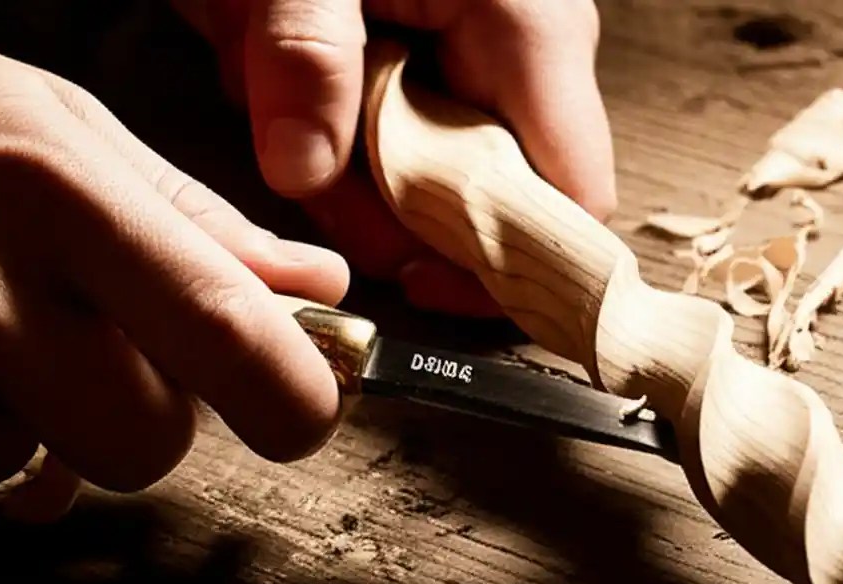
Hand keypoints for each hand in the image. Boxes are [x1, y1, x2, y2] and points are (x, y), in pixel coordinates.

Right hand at [0, 34, 350, 516]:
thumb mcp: (62, 129)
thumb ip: (194, 219)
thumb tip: (315, 286)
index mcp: (66, 198)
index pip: (224, 330)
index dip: (292, 396)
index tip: (307, 409)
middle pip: (147, 442)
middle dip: (151, 418)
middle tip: (110, 352)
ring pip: (47, 469)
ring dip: (49, 423)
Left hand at [170, 0, 616, 316]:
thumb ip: (307, 54)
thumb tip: (303, 168)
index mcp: (534, 37)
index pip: (571, 202)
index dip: (509, 268)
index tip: (419, 286)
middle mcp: (518, 66)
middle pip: (475, 204)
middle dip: (371, 197)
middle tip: (294, 139)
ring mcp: (470, 68)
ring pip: (411, 180)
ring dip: (326, 150)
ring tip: (270, 57)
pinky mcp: (420, 67)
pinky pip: (374, 141)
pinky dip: (312, 119)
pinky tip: (274, 54)